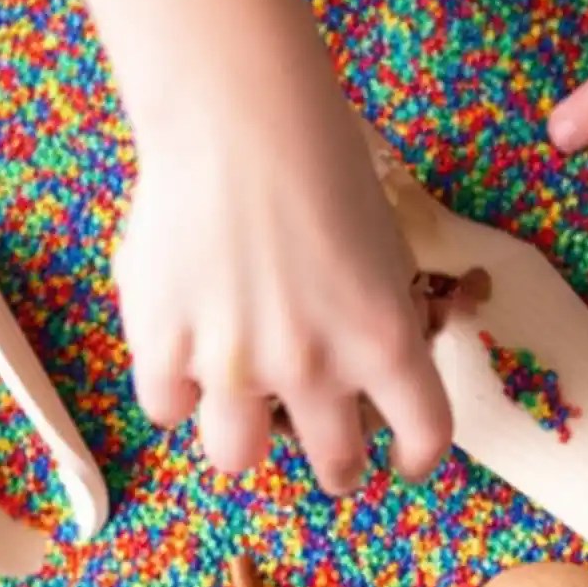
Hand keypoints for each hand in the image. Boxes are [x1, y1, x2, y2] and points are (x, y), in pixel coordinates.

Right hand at [112, 100, 451, 495]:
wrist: (239, 119)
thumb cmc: (323, 161)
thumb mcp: (385, 244)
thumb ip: (379, 316)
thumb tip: (371, 357)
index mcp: (384, 340)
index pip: (424, 435)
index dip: (419, 458)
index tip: (406, 461)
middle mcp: (314, 369)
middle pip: (334, 466)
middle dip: (339, 467)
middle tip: (329, 449)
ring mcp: (234, 366)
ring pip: (238, 458)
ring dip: (248, 437)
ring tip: (244, 405)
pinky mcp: (163, 347)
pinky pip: (166, 407)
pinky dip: (176, 388)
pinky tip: (183, 352)